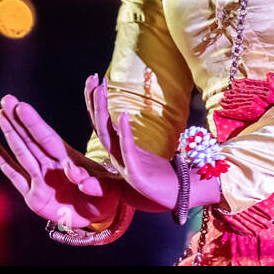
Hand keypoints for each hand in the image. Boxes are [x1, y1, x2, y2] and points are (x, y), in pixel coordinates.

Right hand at [0, 94, 120, 229]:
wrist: (102, 213)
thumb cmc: (108, 196)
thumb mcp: (105, 188)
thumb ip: (90, 182)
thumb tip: (72, 172)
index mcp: (69, 159)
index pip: (47, 137)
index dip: (33, 123)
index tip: (21, 106)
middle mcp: (52, 165)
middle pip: (31, 139)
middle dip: (18, 120)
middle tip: (5, 99)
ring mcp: (41, 180)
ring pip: (22, 153)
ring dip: (11, 134)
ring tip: (1, 114)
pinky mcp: (35, 197)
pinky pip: (17, 178)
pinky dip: (6, 164)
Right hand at [86, 74, 184, 210]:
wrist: (180, 196)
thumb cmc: (162, 178)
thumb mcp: (141, 156)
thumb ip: (127, 141)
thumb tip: (121, 119)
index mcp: (118, 152)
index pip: (101, 124)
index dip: (95, 103)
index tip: (94, 80)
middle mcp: (117, 158)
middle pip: (99, 126)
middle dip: (94, 101)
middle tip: (92, 77)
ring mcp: (125, 166)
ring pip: (107, 136)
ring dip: (103, 111)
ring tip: (101, 89)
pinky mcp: (137, 175)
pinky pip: (128, 150)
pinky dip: (124, 132)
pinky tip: (123, 114)